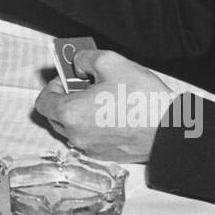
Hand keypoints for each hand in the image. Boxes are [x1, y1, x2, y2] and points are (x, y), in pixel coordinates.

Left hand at [33, 49, 173, 163]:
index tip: (69, 78)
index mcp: (71, 114)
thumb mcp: (111, 62)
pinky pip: (89, 139)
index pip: (43, 102)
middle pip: (56, 116)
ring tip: (102, 98)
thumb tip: (77, 65)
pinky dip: (93, 126)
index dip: (53, 86)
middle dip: (66, 99)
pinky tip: (113, 113)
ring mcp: (91, 149)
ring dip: (79, 113)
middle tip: (85, 85)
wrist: (171, 129)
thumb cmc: (142, 98)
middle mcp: (76, 136)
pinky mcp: (106, 156)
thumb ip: (84, 59)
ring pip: (73, 128)